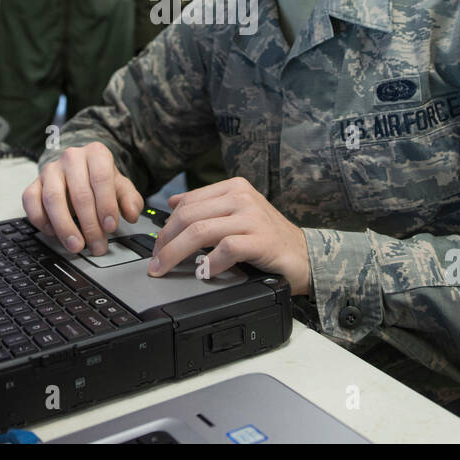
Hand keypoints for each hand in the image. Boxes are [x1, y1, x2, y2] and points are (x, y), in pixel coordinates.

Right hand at [21, 142, 142, 255]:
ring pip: (53, 198)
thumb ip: (130, 200)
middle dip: (90, 225)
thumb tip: (132, 214)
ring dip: (65, 227)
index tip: (111, 227)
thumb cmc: (100, 179)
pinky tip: (54, 233)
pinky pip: (31, 201)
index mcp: (96, 153)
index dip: (106, 205)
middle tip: (97, 245)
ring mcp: (50, 170)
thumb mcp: (121, 186)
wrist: (80, 169)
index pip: (101, 178)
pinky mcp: (34, 183)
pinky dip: (41, 220)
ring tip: (76, 245)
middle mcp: (71, 158)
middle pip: (79, 193)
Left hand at [149, 177, 310, 295]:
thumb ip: (208, 207)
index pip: (188, 202)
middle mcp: (242, 197)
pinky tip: (204, 272)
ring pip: (200, 231)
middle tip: (155, 261)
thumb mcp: (237, 215)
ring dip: (176, 253)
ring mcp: (252, 218)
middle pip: (189, 216)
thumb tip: (173, 203)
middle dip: (165, 241)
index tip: (156, 246)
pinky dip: (210, 263)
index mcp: (234, 188)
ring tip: (165, 268)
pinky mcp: (261, 240)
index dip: (166, 225)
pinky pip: (226, 249)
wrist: (304, 255)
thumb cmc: (269, 238)